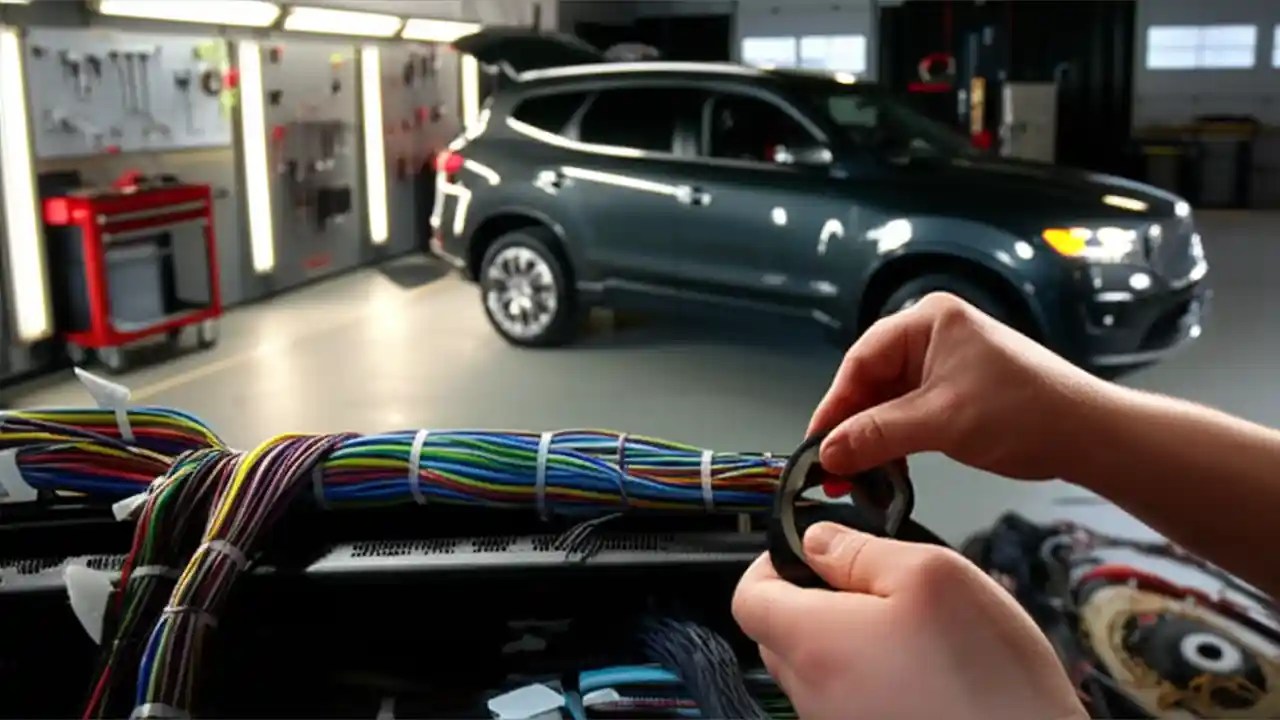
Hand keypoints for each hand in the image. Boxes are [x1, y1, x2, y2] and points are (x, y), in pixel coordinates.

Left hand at [732, 522, 1085, 719]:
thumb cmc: (990, 678)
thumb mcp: (931, 574)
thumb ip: (858, 550)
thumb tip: (816, 540)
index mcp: (813, 643)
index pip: (748, 597)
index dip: (774, 563)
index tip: (817, 550)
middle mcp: (813, 695)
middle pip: (780, 635)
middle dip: (815, 600)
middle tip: (877, 587)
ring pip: (818, 669)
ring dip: (850, 642)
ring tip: (914, 634)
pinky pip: (851, 701)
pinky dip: (875, 679)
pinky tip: (927, 673)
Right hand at [809, 292, 1111, 479]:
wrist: (1089, 435)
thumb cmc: (1022, 414)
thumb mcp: (939, 423)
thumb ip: (876, 436)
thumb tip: (825, 453)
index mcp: (928, 320)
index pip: (861, 361)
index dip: (834, 406)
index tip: (816, 446)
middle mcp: (933, 333)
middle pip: (871, 380)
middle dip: (851, 426)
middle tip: (832, 468)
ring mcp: (946, 361)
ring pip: (889, 401)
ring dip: (873, 438)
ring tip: (856, 477)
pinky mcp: (957, 389)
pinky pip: (910, 412)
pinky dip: (897, 440)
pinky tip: (887, 470)